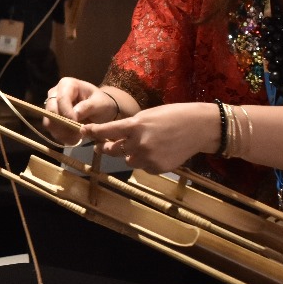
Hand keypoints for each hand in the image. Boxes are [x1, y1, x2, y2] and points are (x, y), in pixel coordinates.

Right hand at [42, 77, 99, 142]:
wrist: (99, 108)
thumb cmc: (100, 103)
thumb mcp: (99, 103)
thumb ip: (87, 107)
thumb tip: (74, 115)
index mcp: (67, 84)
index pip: (62, 99)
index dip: (67, 114)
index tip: (78, 126)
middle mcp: (55, 93)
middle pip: (51, 111)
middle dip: (63, 125)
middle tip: (77, 135)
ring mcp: (51, 105)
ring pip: (49, 122)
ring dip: (62, 133)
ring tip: (77, 138)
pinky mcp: (51, 117)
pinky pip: (51, 129)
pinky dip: (61, 136)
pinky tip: (73, 139)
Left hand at [81, 102, 216, 172]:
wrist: (199, 127)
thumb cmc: (174, 116)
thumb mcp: (148, 115)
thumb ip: (130, 127)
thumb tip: (114, 138)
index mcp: (136, 125)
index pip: (107, 131)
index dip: (93, 132)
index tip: (83, 132)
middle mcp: (139, 143)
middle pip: (112, 150)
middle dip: (107, 147)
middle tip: (105, 145)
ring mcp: (148, 158)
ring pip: (127, 160)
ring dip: (130, 154)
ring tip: (145, 144)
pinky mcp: (157, 168)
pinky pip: (142, 167)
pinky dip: (145, 161)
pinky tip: (158, 151)